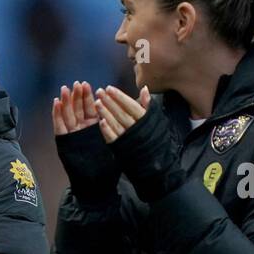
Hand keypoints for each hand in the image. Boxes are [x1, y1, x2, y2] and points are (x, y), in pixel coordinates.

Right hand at [52, 80, 121, 203]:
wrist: (96, 185)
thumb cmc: (110, 166)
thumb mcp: (119, 141)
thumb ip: (125, 121)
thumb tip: (139, 103)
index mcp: (95, 128)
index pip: (92, 108)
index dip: (90, 97)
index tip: (90, 85)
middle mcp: (83, 130)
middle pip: (78, 109)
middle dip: (78, 96)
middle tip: (77, 84)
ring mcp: (73, 136)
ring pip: (68, 115)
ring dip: (66, 102)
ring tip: (66, 89)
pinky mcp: (64, 143)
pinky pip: (60, 127)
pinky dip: (57, 115)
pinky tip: (57, 103)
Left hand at [95, 85, 183, 202]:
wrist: (157, 165)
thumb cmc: (156, 140)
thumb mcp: (156, 121)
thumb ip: (148, 106)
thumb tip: (145, 89)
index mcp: (145, 120)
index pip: (131, 105)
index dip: (120, 96)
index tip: (109, 88)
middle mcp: (137, 129)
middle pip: (121, 112)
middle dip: (110, 101)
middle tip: (99, 91)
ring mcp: (129, 139)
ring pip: (116, 123)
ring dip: (106, 113)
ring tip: (96, 102)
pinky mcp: (122, 149)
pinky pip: (113, 138)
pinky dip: (107, 130)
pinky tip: (100, 121)